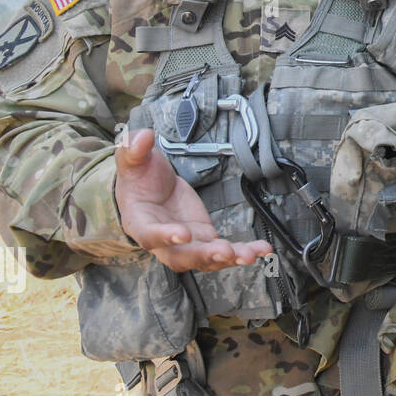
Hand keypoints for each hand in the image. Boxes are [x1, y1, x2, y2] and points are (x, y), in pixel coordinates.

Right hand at [115, 127, 271, 271]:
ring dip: (228, 258)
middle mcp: (164, 242)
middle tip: (224, 251)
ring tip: (249, 255)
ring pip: (206, 258)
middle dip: (203, 255)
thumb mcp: (133, 160)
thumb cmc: (138, 178)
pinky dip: (244, 251)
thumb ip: (134, 150)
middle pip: (182, 256)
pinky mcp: (206, 238)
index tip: (184, 234)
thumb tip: (141, 137)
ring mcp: (188, 243)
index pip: (150, 235)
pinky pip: (225, 250)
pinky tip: (261, 249)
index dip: (166, 237)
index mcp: (141, 223)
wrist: (149, 189)